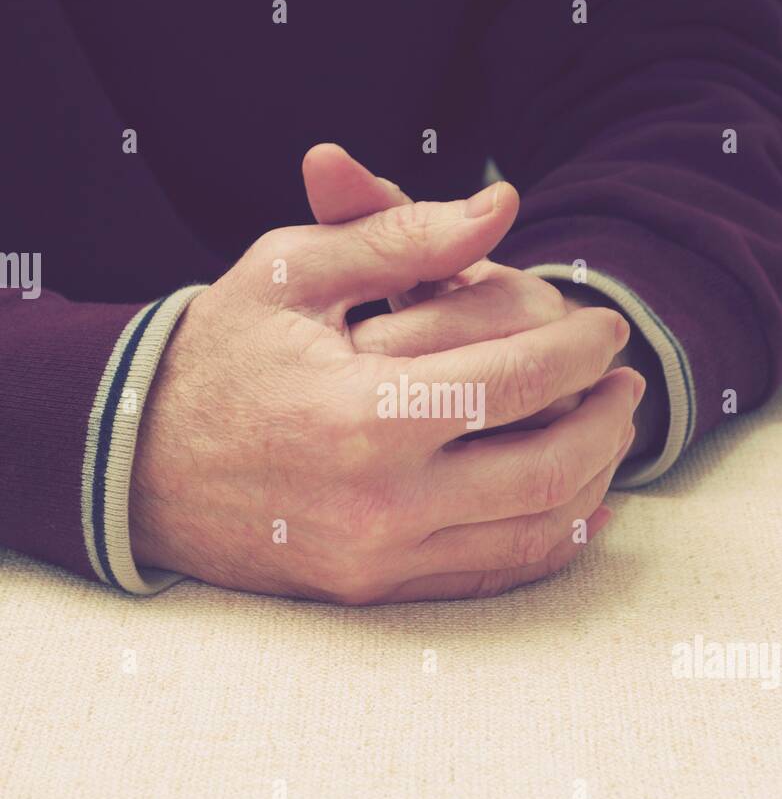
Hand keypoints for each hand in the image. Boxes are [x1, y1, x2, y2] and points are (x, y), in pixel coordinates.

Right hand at [130, 178, 640, 601]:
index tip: (606, 326)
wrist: (137, 461)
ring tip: (609, 428)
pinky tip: (576, 499)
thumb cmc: (219, 354)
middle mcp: (378, 502)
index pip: (517, 381)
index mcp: (362, 413)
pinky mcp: (372, 593)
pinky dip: (549, 538)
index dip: (581, 348)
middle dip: (607, 419)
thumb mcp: (290, 271)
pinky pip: (492, 577)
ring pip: (532, 533)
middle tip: (626, 381)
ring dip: (592, 478)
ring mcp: (377, 560)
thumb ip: (398, 232)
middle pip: (545, 469)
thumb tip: (503, 205)